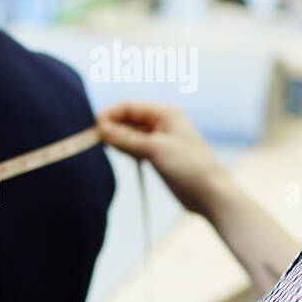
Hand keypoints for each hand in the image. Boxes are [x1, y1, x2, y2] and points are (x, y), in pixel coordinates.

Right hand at [96, 101, 231, 216]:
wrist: (209, 194)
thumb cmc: (188, 167)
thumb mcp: (154, 150)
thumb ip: (126, 139)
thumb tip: (101, 128)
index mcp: (164, 113)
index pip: (129, 107)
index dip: (109, 115)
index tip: (92, 128)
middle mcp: (162, 122)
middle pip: (128, 119)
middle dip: (111, 127)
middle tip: (91, 141)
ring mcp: (160, 139)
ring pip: (130, 134)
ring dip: (116, 139)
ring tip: (101, 147)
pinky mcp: (159, 155)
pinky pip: (136, 147)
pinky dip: (125, 149)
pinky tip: (115, 153)